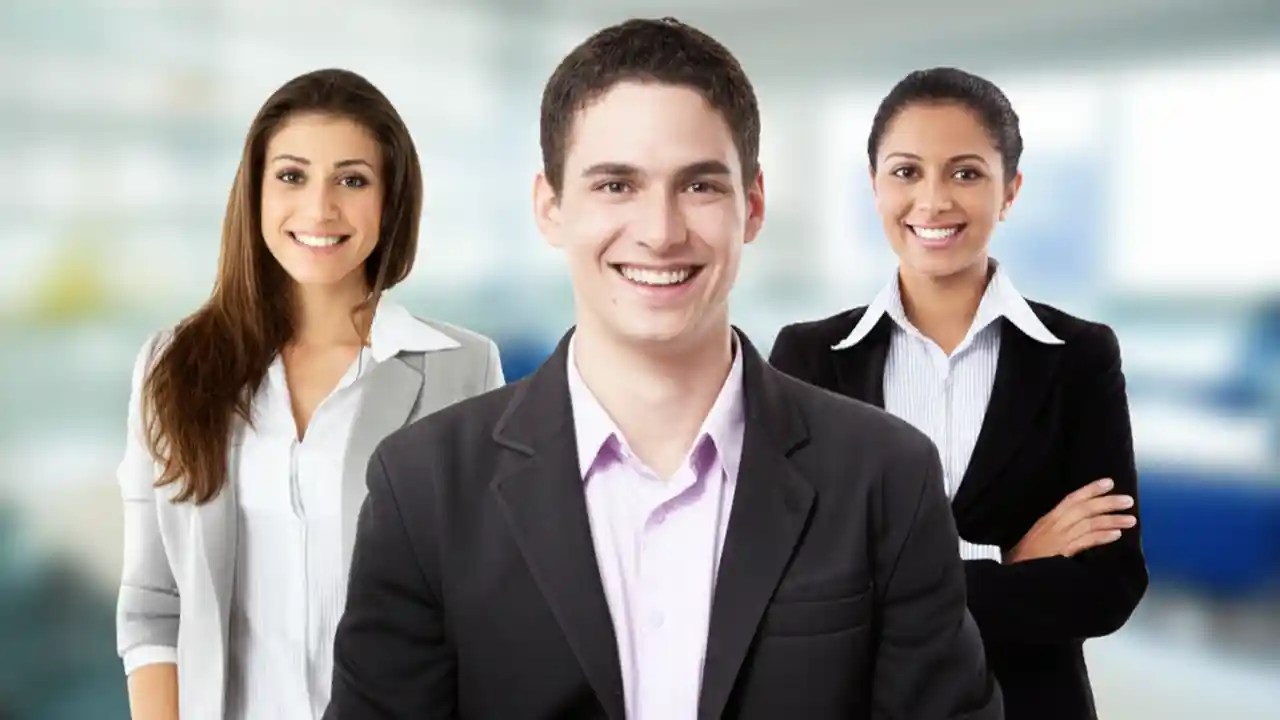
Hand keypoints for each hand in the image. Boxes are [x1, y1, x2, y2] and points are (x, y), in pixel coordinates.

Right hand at [1004, 478, 1135, 562]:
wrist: (1012, 576)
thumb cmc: (1025, 560)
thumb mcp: (1040, 539)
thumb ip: (1058, 531)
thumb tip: (1081, 526)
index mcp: (1047, 520)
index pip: (1071, 499)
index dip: (1090, 489)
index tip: (1108, 483)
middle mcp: (1053, 525)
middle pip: (1084, 508)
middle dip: (1107, 502)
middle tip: (1128, 501)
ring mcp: (1057, 538)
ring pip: (1088, 523)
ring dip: (1111, 520)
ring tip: (1130, 520)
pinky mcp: (1060, 552)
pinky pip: (1084, 541)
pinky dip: (1101, 537)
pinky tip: (1116, 535)